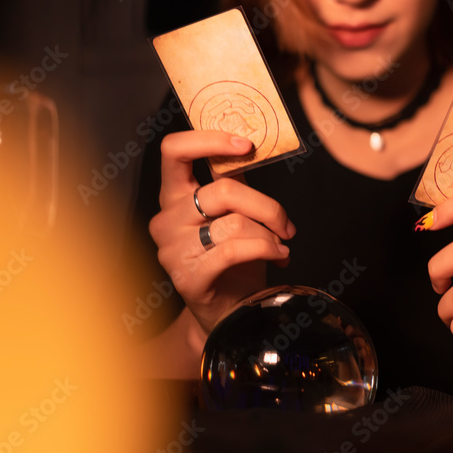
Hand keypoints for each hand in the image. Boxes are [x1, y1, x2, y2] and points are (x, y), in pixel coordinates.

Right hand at [149, 130, 295, 337]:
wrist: (229, 311)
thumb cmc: (233, 261)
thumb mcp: (234, 214)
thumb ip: (236, 182)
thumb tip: (254, 145)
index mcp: (174, 197)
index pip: (175, 151)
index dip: (210, 140)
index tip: (246, 144)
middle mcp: (167, 220)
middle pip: (222, 190)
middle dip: (266, 206)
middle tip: (286, 223)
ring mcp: (173, 250)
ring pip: (234, 223)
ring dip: (269, 234)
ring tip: (282, 245)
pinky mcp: (188, 277)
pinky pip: (234, 251)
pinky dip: (266, 250)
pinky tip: (279, 257)